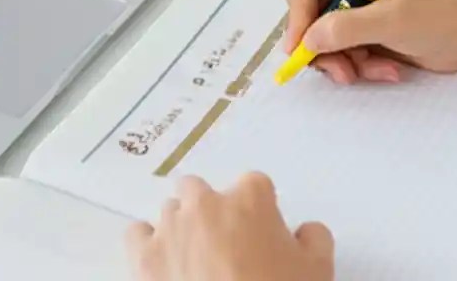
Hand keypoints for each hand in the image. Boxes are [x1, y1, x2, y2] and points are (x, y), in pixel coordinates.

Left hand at [126, 173, 333, 280]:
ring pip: (171, 211)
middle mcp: (205, 203)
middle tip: (226, 247)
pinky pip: (137, 234)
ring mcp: (171, 227)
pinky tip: (164, 264)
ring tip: (196, 263)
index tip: (262, 235)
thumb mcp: (319, 269)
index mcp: (250, 198)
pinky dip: (148, 244)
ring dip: (182, 229)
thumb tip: (305, 232)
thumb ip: (313, 237)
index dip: (259, 212)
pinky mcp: (144, 257)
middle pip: (201, 191)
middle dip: (211, 212)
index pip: (255, 187)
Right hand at [279, 0, 456, 83]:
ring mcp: (353, 7)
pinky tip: (386, 69)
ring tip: (371, 70)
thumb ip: (346, 28)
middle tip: (342, 71)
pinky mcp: (362, 29)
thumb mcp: (390, 22)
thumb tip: (307, 41)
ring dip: (344, 61)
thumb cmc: (437, 18)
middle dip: (323, 48)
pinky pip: (341, 52)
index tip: (305, 46)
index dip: (296, 15)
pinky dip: (359, 65)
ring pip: (322, 40)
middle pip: (306, 17)